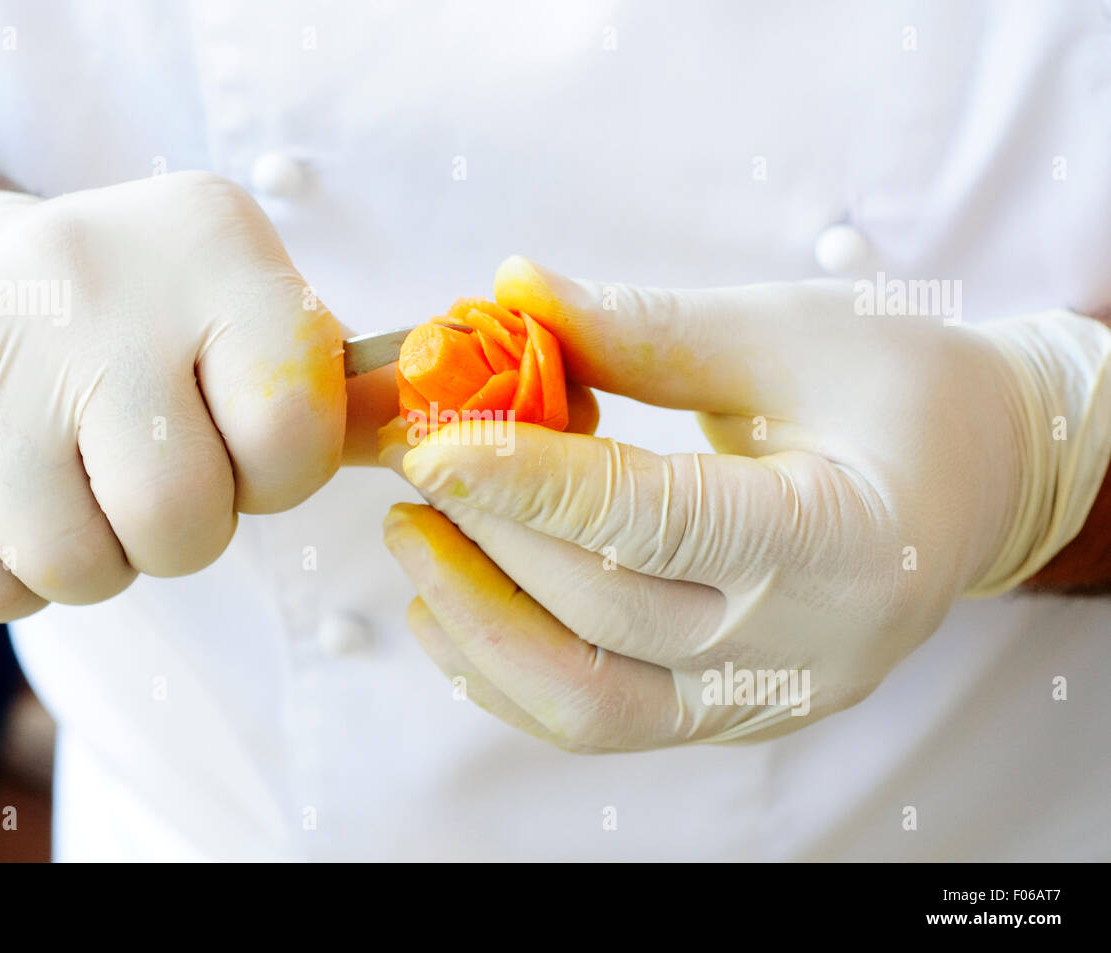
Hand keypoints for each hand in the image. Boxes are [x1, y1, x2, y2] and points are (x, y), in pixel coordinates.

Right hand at [0, 172, 346, 620]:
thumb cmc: (147, 329)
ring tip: (81, 482)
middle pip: (181, 518)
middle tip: (153, 477)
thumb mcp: (248, 318)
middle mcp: (91, 279)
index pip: (294, 432)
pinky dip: (14, 575)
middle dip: (183, 531)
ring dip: (98, 557)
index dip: (277, 476)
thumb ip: (336, 393)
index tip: (243, 448)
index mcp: (213, 243)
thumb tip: (420, 437)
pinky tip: (11, 497)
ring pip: (79, 568)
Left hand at [381, 257, 1110, 747]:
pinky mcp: (729, 715)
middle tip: (412, 459)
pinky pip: (599, 719)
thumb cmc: (901, 391)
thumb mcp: (787, 336)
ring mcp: (768, 700)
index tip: (434, 440)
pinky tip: (451, 605)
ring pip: (587, 701)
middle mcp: (810, 648)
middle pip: (605, 612)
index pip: (660, 523)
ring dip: (478, 622)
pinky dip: (509, 672)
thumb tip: (511, 292)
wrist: (976, 477)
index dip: (533, 482)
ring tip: (412, 535)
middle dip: (488, 534)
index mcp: (848, 539)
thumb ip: (646, 329)